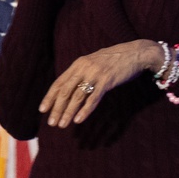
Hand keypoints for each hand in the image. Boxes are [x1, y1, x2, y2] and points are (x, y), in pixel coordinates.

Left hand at [40, 40, 166, 127]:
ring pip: (77, 96)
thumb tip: (70, 87)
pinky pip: (93, 98)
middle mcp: (84, 68)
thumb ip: (82, 72)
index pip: (59, 82)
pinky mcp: (107, 81)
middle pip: (65, 91)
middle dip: (57, 108)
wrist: (136, 53)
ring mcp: (95, 74)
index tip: (43, 110)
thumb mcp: (94, 62)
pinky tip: (78, 120)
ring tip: (62, 124)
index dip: (50, 97)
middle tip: (51, 123)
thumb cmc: (115, 60)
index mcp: (78, 64)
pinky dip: (85, 110)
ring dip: (68, 112)